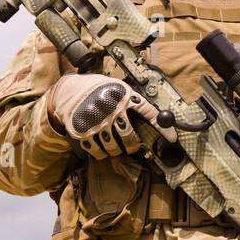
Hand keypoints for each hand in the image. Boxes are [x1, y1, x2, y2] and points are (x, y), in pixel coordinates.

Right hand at [44, 73, 173, 158]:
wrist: (67, 90)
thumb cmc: (97, 89)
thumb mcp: (117, 86)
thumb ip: (133, 99)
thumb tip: (157, 116)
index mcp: (124, 96)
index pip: (149, 113)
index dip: (163, 128)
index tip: (173, 138)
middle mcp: (112, 109)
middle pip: (130, 137)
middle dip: (133, 146)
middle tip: (133, 146)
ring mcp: (97, 122)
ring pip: (114, 148)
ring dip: (116, 150)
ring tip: (114, 145)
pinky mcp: (82, 132)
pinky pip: (97, 152)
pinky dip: (101, 153)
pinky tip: (101, 147)